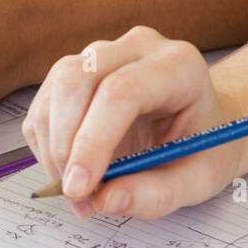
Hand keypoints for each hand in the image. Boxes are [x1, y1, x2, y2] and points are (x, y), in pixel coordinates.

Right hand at [23, 26, 243, 218]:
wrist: (202, 124)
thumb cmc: (204, 147)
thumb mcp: (198, 181)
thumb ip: (158, 194)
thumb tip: (106, 199)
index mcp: (177, 66)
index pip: (121, 91)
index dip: (93, 141)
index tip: (81, 189)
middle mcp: (136, 48)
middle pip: (76, 80)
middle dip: (65, 145)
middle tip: (77, 195)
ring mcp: (101, 54)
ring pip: (53, 92)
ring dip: (53, 149)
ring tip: (78, 191)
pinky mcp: (75, 73)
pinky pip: (43, 108)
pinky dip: (46, 147)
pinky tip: (72, 171)